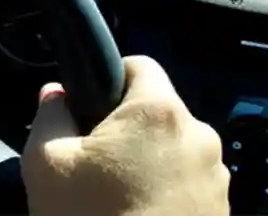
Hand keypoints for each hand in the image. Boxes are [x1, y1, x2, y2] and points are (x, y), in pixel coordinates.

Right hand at [21, 56, 228, 215]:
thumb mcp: (46, 164)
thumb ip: (49, 114)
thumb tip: (56, 95)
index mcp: (158, 113)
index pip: (137, 65)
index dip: (107, 80)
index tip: (89, 110)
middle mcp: (199, 138)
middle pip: (157, 113)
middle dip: (126, 132)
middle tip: (94, 165)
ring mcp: (216, 179)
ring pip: (173, 152)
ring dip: (148, 165)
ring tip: (116, 200)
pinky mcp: (221, 212)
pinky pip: (188, 186)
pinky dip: (165, 195)